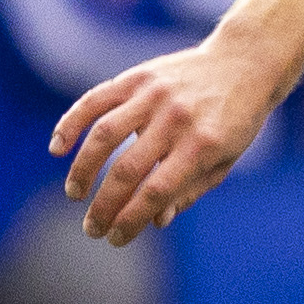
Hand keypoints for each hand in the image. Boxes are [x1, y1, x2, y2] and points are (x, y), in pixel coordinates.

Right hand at [51, 35, 283, 243]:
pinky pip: (95, 100)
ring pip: (104, 135)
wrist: (246, 64)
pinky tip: (58, 148)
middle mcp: (177, 119)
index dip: (131, 219)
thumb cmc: (235, 120)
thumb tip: (155, 221)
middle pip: (127, 169)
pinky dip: (71, 123)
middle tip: (91, 227)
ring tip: (75, 194)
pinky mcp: (137, 77)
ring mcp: (155, 95)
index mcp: (204, 145)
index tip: (115, 239)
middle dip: (104, 205)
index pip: (156, 192)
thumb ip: (189, 190)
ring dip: (82, 170)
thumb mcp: (225, 159)